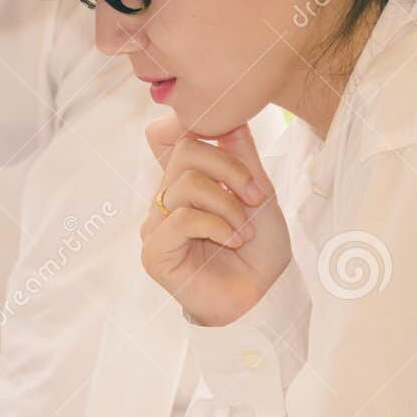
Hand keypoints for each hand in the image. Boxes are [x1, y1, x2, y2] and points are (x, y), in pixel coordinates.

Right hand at [140, 113, 290, 326]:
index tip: (234, 144)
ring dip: (228, 204)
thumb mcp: (260, 195)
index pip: (168, 134)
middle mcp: (164, 200)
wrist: (262, 299)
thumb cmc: (260, 252)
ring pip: (186, 184)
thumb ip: (243, 158)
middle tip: (256, 197)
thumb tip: (232, 118)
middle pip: (185, 149)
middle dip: (230, 168)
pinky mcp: (154, 252)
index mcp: (184, 182)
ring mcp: (155, 225)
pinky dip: (217, 226)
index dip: (195, 126)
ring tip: (244, 229)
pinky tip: (234, 242)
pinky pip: (183, 218)